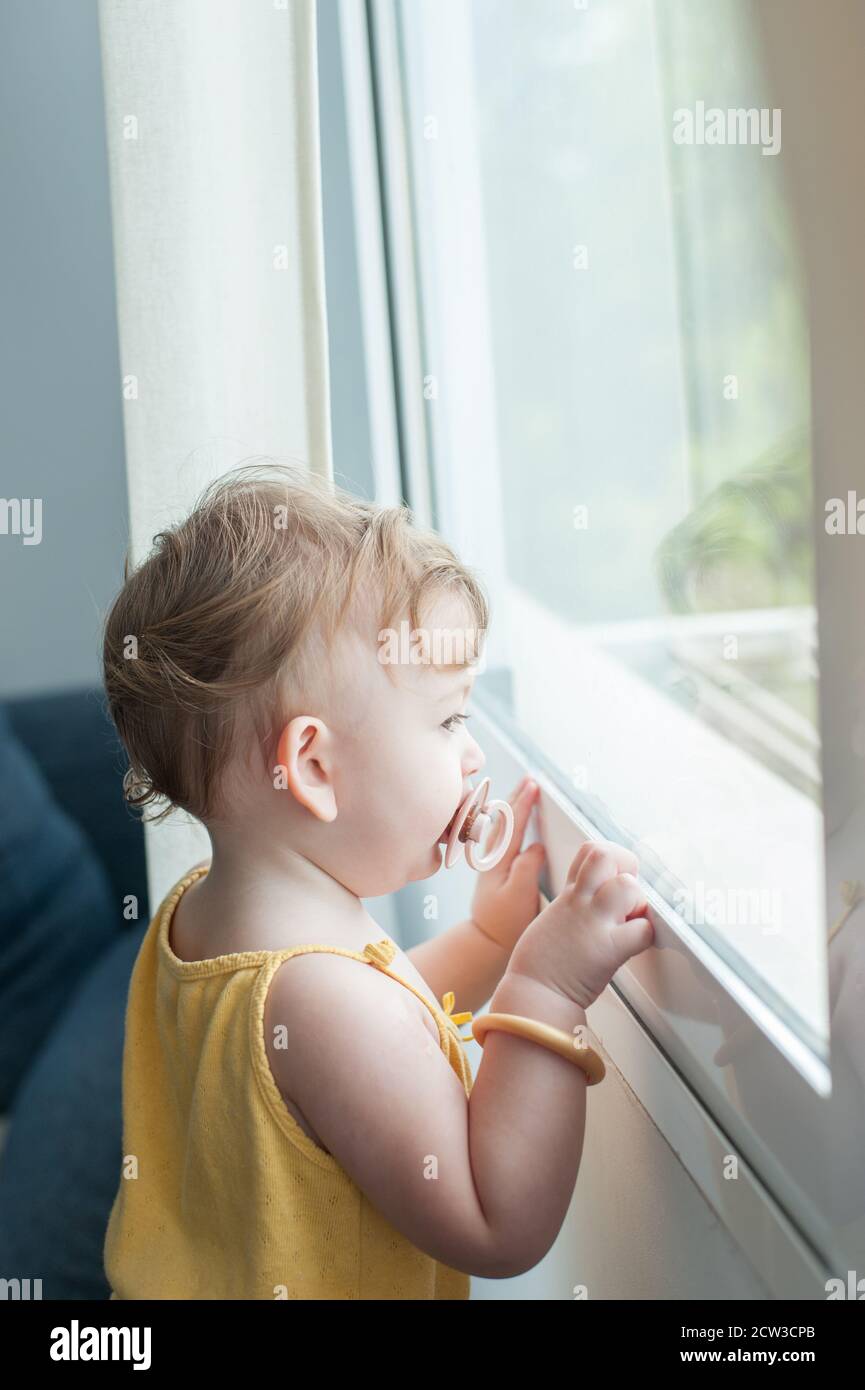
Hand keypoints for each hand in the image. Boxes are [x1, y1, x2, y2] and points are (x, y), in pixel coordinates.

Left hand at [469, 775, 545, 954]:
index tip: (534, 785)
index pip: (513, 824)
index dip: (524, 803)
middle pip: (505, 818)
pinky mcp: (495, 868)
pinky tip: (514, 817)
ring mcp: (492, 861)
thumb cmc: (505, 923)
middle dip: (518, 796)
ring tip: (523, 789)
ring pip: (503, 824)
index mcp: (499, 860)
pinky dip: (510, 819)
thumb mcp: (519, 896)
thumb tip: (536, 845)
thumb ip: (527, 868)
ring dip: (513, 805)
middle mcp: (492, 856)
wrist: (487, 940)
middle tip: (531, 779)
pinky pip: (503, 834)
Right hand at [510, 839, 653, 1009]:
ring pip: (628, 886)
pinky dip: (645, 936)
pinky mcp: (608, 949)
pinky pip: (643, 930)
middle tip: (626, 896)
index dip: (611, 859)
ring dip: (638, 903)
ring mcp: (594, 922)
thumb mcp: (553, 920)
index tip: (614, 878)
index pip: (591, 850)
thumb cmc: (541, 964)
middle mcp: (581, 901)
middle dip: (627, 869)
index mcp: (569, 895)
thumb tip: (595, 905)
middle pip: (608, 855)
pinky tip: (634, 945)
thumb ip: (575, 907)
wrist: (533, 993)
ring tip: (629, 920)